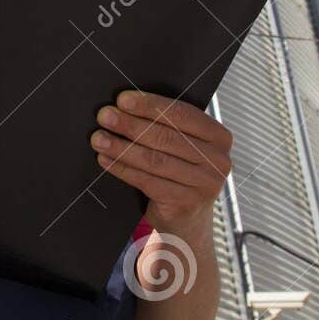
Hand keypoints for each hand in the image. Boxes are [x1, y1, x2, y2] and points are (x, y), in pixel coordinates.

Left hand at [90, 89, 231, 229]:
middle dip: (130, 124)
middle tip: (104, 116)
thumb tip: (125, 103)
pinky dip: (123, 168)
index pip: (182, 114)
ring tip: (99, 138)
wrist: (188, 219)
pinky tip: (106, 159)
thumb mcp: (185, 146)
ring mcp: (204, 185)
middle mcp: (218, 161)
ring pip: (154, 160)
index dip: (150, 105)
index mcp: (219, 137)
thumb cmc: (181, 172)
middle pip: (166, 137)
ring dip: (122, 147)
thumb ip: (168, 125)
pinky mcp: (185, 204)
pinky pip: (147, 181)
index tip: (122, 99)